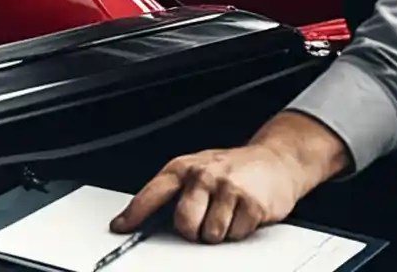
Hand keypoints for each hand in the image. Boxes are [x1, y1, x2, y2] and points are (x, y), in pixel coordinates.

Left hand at [110, 111, 349, 242]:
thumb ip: (175, 191)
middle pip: (183, 223)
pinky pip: (235, 235)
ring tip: (227, 212)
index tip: (120, 227)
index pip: (151, 194)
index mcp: (182, 168)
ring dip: (219, 232)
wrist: (276, 160)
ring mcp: (227, 188)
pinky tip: (243, 213)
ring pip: (211, 235)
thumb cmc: (231, 169)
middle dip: (192, 231)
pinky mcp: (251, 204)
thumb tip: (147, 220)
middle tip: (203, 221)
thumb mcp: (197, 170)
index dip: (134, 214)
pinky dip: (239, 231)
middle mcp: (202, 175)